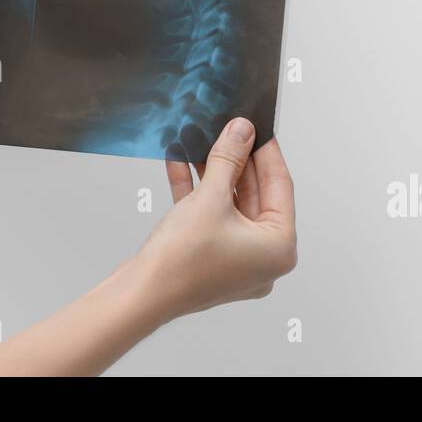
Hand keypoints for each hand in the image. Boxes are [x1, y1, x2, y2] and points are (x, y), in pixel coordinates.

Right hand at [135, 118, 296, 320]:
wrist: (141, 295)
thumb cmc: (182, 262)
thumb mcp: (211, 197)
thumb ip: (228, 159)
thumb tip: (241, 131)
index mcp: (279, 248)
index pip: (280, 186)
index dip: (266, 151)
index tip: (257, 126)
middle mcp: (262, 257)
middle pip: (254, 194)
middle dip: (235, 159)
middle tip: (227, 129)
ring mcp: (235, 259)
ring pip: (229, 204)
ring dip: (213, 172)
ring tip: (201, 139)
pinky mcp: (209, 258)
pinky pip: (210, 216)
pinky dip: (197, 191)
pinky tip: (181, 163)